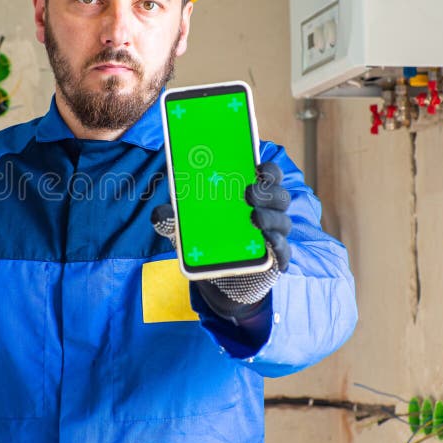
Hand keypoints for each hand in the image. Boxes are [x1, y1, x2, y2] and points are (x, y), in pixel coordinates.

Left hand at [149, 161, 290, 324]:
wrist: (217, 276)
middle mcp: (268, 211)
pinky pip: (284, 252)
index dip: (268, 170)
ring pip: (283, 221)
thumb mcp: (187, 227)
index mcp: (251, 194)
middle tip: (248, 192)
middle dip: (267, 192)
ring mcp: (274, 235)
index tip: (257, 167)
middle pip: (279, 196)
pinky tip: (269, 242)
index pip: (269, 175)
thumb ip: (174, 219)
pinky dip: (279, 246)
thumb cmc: (207, 238)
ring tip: (255, 218)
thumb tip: (158, 213)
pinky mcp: (275, 259)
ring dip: (271, 218)